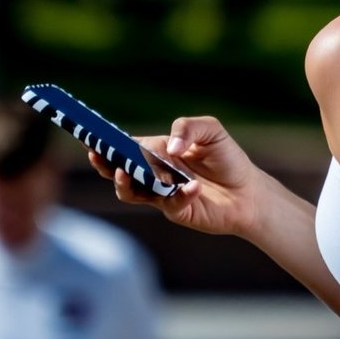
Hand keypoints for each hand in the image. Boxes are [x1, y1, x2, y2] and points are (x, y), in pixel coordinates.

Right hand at [88, 116, 263, 239]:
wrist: (249, 192)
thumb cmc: (226, 158)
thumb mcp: (210, 131)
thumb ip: (187, 128)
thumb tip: (169, 147)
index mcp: (155, 151)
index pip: (125, 146)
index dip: (106, 143)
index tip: (90, 139)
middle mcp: (153, 173)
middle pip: (118, 171)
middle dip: (104, 164)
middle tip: (97, 157)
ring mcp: (161, 194)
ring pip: (131, 191)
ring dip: (124, 183)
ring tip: (124, 172)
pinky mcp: (176, 210)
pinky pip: (170, 203)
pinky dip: (179, 194)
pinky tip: (193, 187)